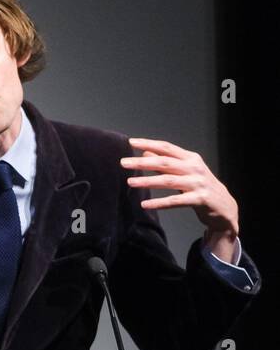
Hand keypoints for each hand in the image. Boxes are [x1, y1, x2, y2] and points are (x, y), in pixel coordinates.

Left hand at [121, 137, 239, 261]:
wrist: (225, 207)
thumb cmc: (200, 186)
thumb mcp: (184, 172)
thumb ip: (166, 163)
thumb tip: (145, 152)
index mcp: (191, 158)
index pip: (166, 147)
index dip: (148, 143)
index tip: (131, 142)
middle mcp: (195, 168)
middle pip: (165, 162)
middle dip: (142, 162)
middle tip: (123, 163)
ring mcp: (198, 183)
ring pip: (168, 181)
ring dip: (147, 181)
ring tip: (130, 182)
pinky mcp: (200, 199)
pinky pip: (176, 201)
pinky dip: (159, 202)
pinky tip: (145, 204)